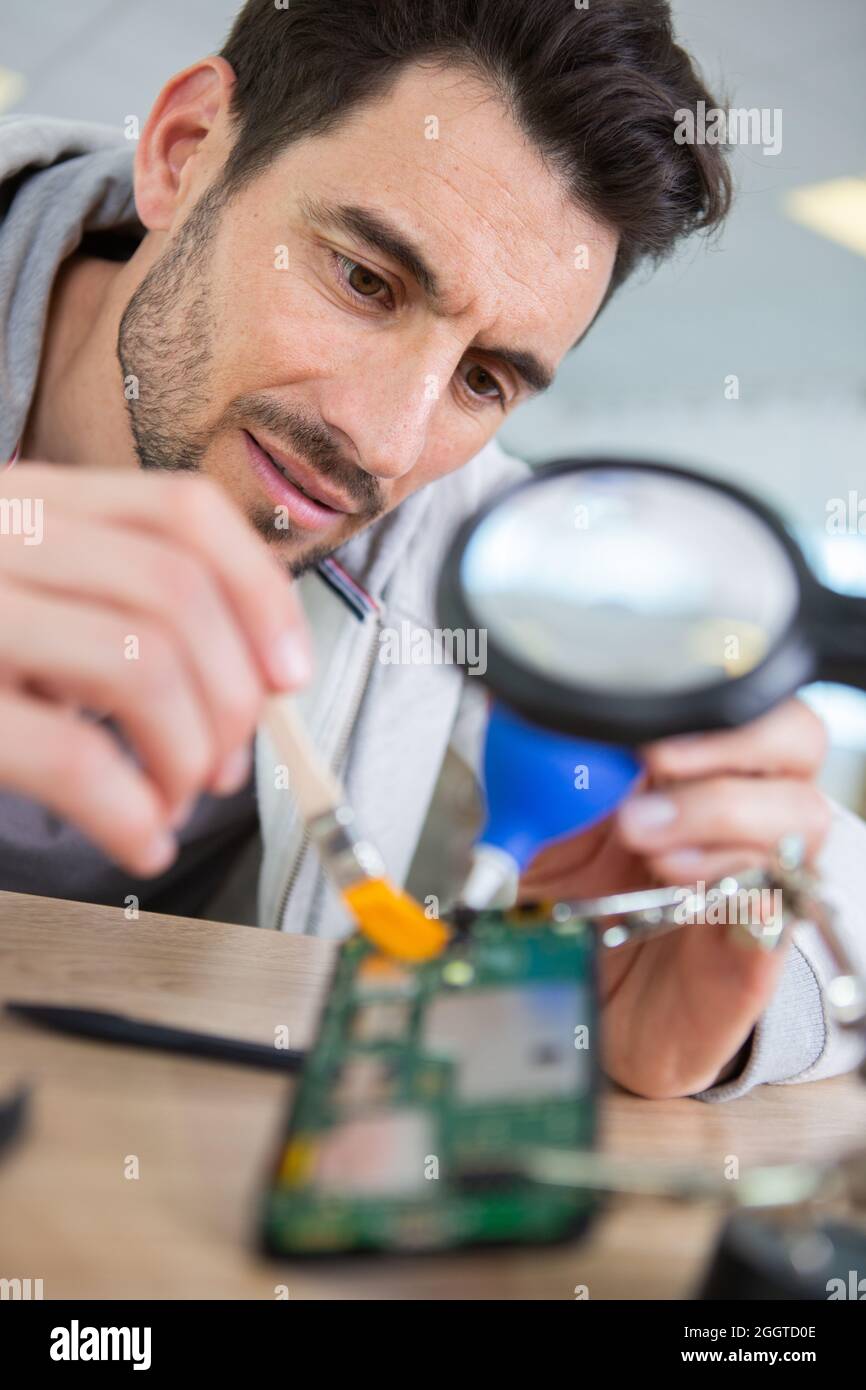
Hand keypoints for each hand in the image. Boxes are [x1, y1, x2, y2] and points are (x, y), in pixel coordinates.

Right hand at [0, 463, 310, 874]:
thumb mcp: (19, 591)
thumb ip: (106, 600)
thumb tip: (243, 672)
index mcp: (27, 499)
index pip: (182, 513)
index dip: (260, 594)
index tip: (288, 674)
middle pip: (176, 593)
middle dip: (232, 695)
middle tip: (228, 763)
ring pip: (141, 664)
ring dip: (190, 752)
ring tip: (177, 798)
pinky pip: (72, 756)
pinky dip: (133, 812)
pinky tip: (140, 841)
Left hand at [518, 700, 830, 1097]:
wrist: (589, 1016)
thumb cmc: (580, 918)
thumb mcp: (540, 838)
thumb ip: (531, 777)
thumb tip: (502, 706)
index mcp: (692, 772)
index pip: (743, 703)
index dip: (710, 697)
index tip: (645, 717)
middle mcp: (739, 814)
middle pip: (796, 741)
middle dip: (732, 743)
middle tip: (655, 766)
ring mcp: (759, 876)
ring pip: (802, 816)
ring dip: (721, 812)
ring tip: (646, 837)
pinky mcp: (759, 946)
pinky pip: (782, 900)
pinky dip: (732, 884)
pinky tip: (675, 885)